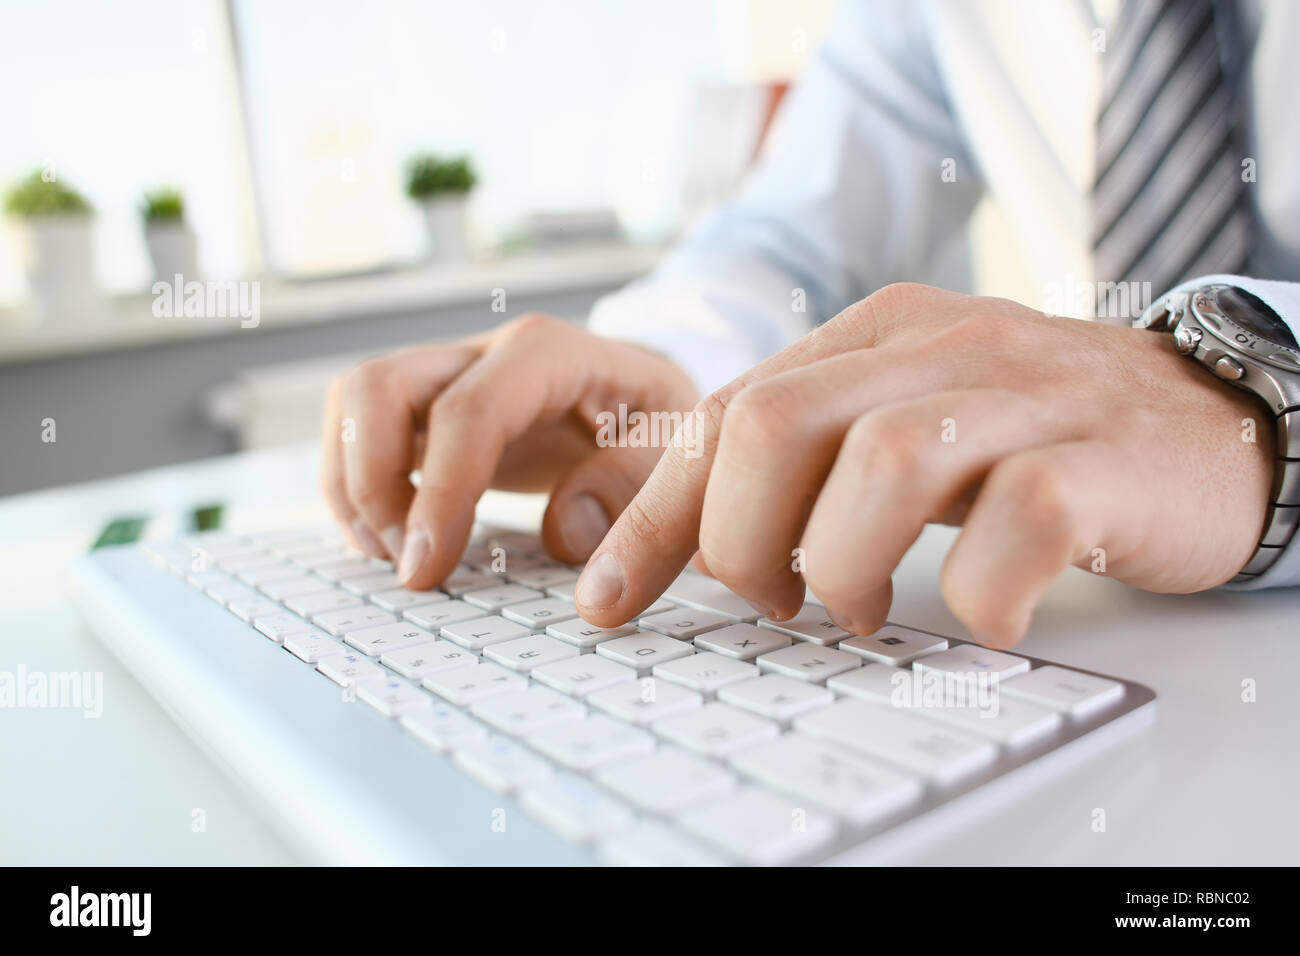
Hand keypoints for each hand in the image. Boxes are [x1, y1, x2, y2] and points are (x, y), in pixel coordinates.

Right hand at [321, 314, 696, 587]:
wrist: (646, 399)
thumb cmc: (659, 422)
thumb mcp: (678, 447)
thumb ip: (632, 482)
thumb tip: (564, 531)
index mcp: (546, 354)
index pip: (468, 413)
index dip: (439, 493)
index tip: (426, 566)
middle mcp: (482, 354)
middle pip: (377, 387)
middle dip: (370, 482)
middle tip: (408, 561)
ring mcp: (446, 377)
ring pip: (353, 402)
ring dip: (351, 484)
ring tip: (391, 554)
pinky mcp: (425, 411)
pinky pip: (357, 431)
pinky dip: (353, 488)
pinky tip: (390, 539)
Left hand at [574, 283, 1275, 646]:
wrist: (1207, 416)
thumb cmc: (1031, 435)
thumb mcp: (903, 419)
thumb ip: (806, 458)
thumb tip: (688, 538)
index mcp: (874, 336)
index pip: (728, 412)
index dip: (656, 513)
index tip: (608, 598)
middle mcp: (940, 347)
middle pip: (778, 425)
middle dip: (742, 540)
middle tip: (775, 601)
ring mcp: (1026, 395)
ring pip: (885, 463)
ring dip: (846, 564)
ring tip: (859, 609)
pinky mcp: (1104, 459)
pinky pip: (1020, 518)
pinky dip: (979, 589)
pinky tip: (981, 616)